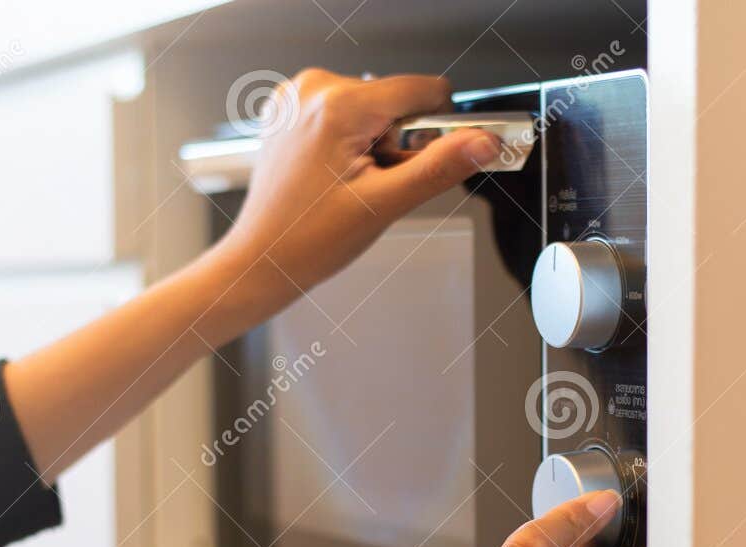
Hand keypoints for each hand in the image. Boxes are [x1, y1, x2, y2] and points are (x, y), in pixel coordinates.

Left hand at [216, 68, 502, 305]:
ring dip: (374, 144)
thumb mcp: (385, 204)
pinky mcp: (291, 109)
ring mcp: (298, 97)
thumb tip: (483, 142)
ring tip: (347, 183)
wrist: (262, 259)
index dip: (437, 129)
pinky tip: (332, 174)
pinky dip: (349, 141)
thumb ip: (440, 167)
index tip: (422, 162)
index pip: (424, 89)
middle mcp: (314, 88)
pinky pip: (344, 113)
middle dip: (397, 143)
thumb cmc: (307, 239)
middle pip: (396, 100)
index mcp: (339, 105)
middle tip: (370, 184)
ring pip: (372, 108)